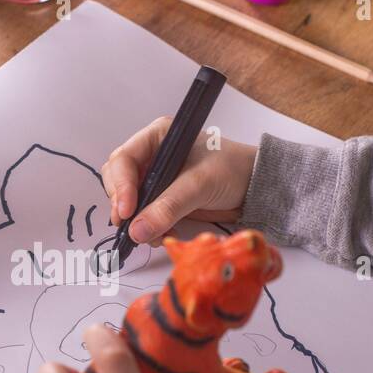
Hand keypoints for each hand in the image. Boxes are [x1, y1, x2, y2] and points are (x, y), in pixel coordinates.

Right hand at [101, 117, 257, 244]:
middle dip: (123, 205)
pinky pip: (143, 214)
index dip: (121, 186)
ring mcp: (156, 178)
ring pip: (128, 200)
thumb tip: (137, 230)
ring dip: (135, 221)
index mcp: (157, 137)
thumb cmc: (231, 171)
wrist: (254, 187)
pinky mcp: (162, 198)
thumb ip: (168, 207)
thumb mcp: (199, 185)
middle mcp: (151, 155)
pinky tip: (162, 234)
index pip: (123, 160)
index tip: (126, 212)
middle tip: (131, 227)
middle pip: (118, 180)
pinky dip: (148, 228)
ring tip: (153, 235)